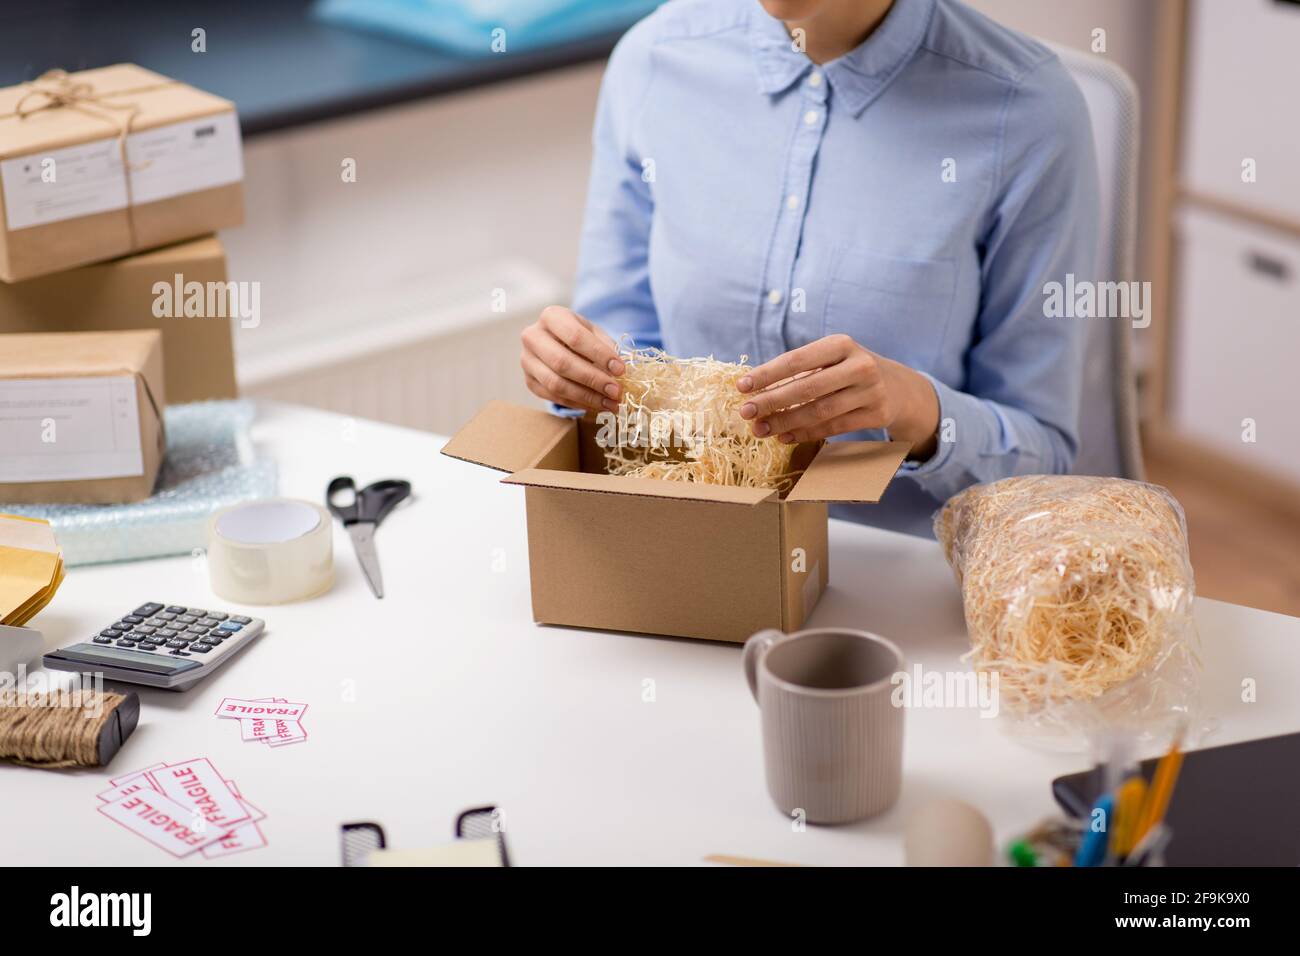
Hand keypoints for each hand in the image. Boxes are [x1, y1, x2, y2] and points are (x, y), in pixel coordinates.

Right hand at [521, 306, 625, 412]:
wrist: (557, 342)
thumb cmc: (580, 336)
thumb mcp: (594, 333)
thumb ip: (606, 348)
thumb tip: (617, 373)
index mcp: (551, 317)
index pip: (575, 337)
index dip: (600, 355)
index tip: (621, 370)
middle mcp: (533, 337)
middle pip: (562, 363)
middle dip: (593, 380)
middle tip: (616, 392)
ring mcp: (527, 361)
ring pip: (556, 384)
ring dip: (587, 397)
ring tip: (610, 403)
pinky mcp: (529, 381)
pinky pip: (553, 397)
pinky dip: (578, 403)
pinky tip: (597, 405)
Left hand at [736, 334, 939, 459]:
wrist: (897, 386)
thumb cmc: (848, 371)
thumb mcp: (830, 359)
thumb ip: (797, 371)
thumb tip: (752, 389)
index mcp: (842, 344)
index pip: (796, 359)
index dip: (767, 374)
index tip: (741, 387)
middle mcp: (859, 365)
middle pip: (807, 387)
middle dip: (772, 401)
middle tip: (746, 412)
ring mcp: (871, 391)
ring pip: (820, 411)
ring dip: (785, 423)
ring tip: (761, 429)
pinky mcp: (877, 415)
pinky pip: (834, 428)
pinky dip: (806, 433)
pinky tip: (785, 437)